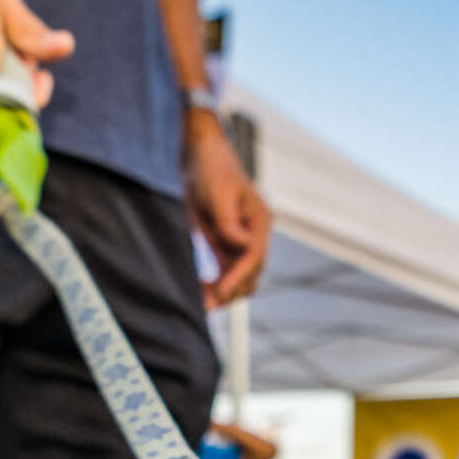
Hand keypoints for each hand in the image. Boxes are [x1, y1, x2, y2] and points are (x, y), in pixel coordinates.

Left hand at [186, 115, 271, 306]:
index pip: (254, 257)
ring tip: (199, 304)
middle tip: (204, 307)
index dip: (238, 278)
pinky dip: (215, 284)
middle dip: (229, 292)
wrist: (199, 152)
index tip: (220, 294)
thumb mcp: (218, 191)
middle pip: (250, 274)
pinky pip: (225, 271)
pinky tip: (198, 291)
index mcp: (259, 221)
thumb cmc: (210, 167)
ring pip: (239, 278)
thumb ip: (229, 220)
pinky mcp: (227, 243)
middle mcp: (255, 234)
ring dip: (222, 293)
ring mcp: (242, 240)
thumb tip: (242, 244)